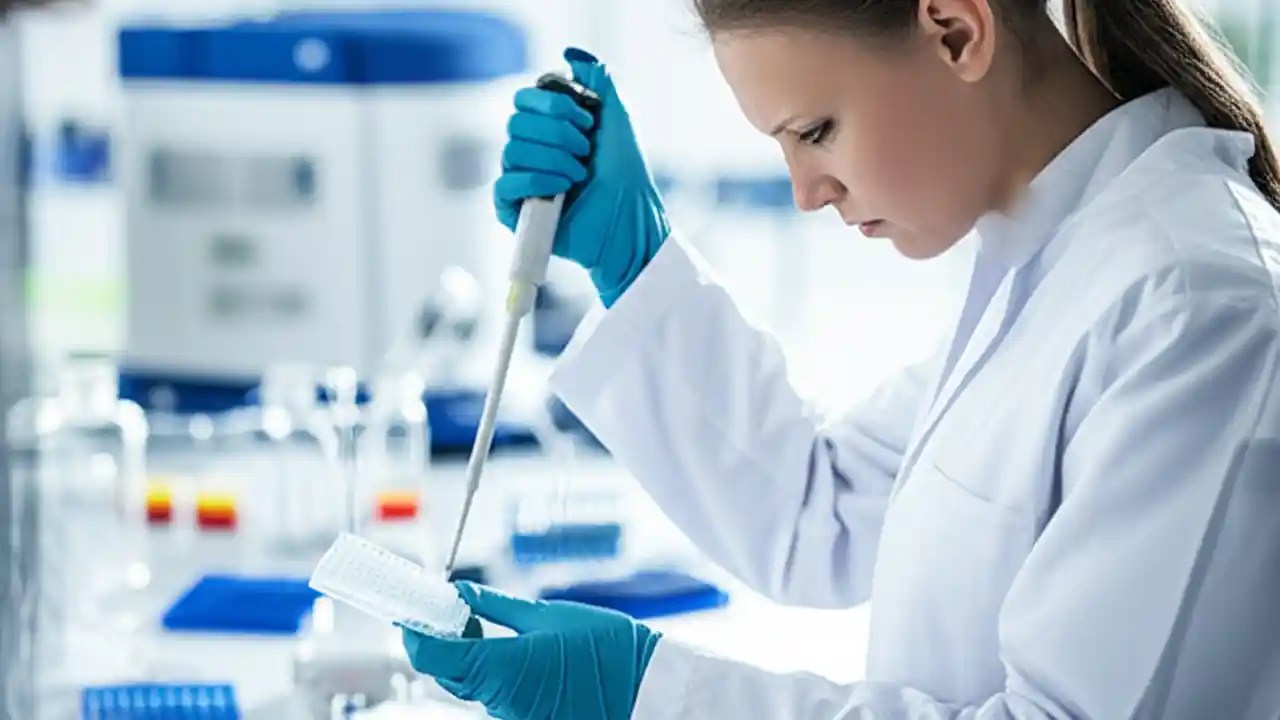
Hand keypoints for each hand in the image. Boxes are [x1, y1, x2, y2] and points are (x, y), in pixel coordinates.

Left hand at [403, 582, 660, 719]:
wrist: (647, 691)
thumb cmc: (606, 649)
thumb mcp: (546, 614)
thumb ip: (494, 606)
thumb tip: (458, 593)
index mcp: (498, 669)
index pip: (429, 656)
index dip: (414, 632)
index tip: (413, 611)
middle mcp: (498, 703)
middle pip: (449, 672)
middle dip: (447, 640)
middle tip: (457, 610)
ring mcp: (512, 719)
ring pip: (473, 686)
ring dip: (473, 659)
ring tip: (495, 630)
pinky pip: (498, 699)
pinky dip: (497, 677)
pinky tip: (519, 657)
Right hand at [495, 47, 670, 307]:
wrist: (630, 219)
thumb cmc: (625, 173)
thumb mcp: (617, 116)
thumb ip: (598, 79)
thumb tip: (571, 54)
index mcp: (547, 125)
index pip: (525, 98)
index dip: (554, 105)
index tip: (587, 120)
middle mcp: (530, 149)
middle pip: (517, 121)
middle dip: (558, 134)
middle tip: (585, 152)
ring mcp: (520, 178)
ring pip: (512, 150)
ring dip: (554, 160)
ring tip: (579, 175)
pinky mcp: (514, 209)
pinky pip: (506, 183)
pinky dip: (536, 181)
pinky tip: (562, 189)